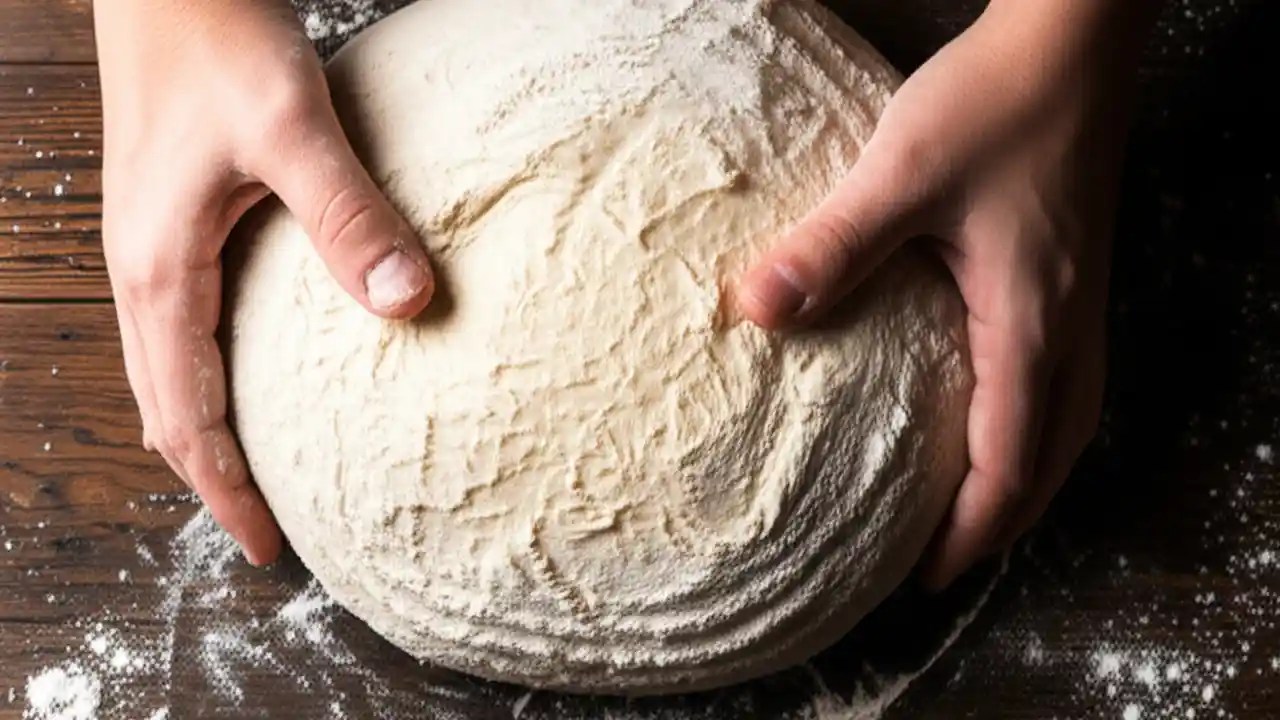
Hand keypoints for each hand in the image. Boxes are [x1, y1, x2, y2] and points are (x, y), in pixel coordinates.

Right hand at [95, 0, 435, 564]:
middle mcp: (144, 271)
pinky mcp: (175, 219)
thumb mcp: (292, 128)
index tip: (269, 549)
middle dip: (214, 479)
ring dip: (209, 431)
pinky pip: (184, 328)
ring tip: (259, 474)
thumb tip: (410, 306)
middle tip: (267, 532)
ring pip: (169, 373)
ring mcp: (152, 246)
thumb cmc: (217, 41)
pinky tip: (255, 374)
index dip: (227, 492)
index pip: (186, 420)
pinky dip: (211, 377)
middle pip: (166, 412)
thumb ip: (349, 217)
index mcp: (161, 272)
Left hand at [738, 1, 1152, 587]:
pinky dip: (1033, 425)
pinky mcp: (1069, 275)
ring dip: (1023, 477)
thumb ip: (830, 248)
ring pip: (1066, 425)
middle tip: (944, 560)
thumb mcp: (901, 175)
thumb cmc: (996, 106)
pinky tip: (992, 409)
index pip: (1011, 465)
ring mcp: (1077, 303)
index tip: (923, 578)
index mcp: (1030, 327)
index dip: (970, 532)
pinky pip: (1062, 380)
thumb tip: (754, 311)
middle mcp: (1067, 329)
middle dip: (1001, 522)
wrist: (1071, 43)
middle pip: (1051, 461)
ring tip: (973, 507)